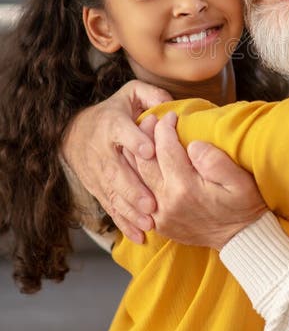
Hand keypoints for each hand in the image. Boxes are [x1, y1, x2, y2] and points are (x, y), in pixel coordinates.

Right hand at [62, 80, 171, 242]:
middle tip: (152, 203)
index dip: (134, 140)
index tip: (149, 151)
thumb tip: (171, 107)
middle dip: (133, 188)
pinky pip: (111, 208)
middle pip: (117, 171)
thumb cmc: (114, 112)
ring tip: (149, 221)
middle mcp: (104, 151)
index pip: (121, 131)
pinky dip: (124, 223)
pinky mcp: (99, 190)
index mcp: (113, 124)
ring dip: (131, 210)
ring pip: (114, 194)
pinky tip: (139, 236)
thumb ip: (152, 96)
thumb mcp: (130, 94)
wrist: (74, 133)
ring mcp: (99, 174)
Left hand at [132, 112, 267, 249]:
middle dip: (145, 136)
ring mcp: (160, 215)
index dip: (165, 128)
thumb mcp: (240, 181)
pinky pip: (139, 197)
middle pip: (144, 161)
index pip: (165, 149)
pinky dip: (136, 177)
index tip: (171, 116)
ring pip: (136, 179)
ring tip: (141, 136)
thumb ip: (216, 161)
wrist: (240, 238)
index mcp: (185, 187)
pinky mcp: (159, 223)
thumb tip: (193, 145)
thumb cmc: (243, 206)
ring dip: (135, 155)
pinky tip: (139, 163)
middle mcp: (166, 202)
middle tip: (150, 119)